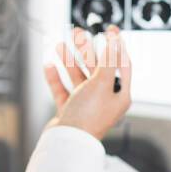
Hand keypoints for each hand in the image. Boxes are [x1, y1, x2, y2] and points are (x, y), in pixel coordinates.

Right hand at [42, 25, 131, 141]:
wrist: (67, 143)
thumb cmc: (88, 116)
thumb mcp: (101, 83)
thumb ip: (108, 61)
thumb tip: (115, 41)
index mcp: (119, 94)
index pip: (121, 64)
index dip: (116, 45)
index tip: (110, 29)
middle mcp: (104, 99)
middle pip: (97, 68)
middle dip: (87, 49)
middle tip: (78, 32)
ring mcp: (86, 105)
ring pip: (78, 77)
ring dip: (69, 60)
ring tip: (60, 44)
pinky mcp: (69, 111)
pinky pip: (63, 90)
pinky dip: (56, 77)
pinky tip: (50, 66)